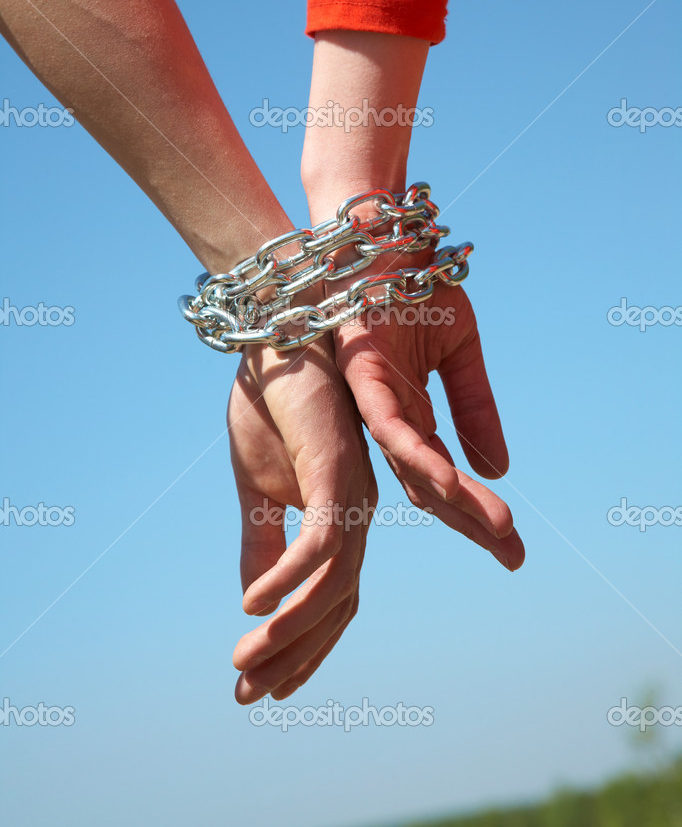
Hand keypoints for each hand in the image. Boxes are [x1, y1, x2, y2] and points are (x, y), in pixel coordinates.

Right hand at [228, 337, 376, 703]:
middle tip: (250, 696)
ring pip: (333, 581)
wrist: (276, 343)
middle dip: (297, 655)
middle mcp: (357, 514)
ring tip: (245, 660)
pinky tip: (253, 602)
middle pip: (338, 604)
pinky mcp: (336, 470)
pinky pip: (320, 539)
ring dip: (290, 627)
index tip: (263, 688)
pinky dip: (290, 576)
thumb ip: (261, 542)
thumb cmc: (271, 409)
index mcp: (343, 519)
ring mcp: (351, 493)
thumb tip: (256, 600)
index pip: (333, 600)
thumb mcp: (257, 490)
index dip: (303, 647)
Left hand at [332, 268, 524, 571]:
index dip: (476, 511)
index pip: (443, 477)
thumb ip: (475, 407)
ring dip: (455, 499)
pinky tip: (451, 482)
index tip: (513, 547)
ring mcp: (371, 400)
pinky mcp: (361, 375)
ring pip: (410, 465)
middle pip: (428, 485)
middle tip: (514, 557)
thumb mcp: (460, 352)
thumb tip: (498, 469)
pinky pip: (390, 425)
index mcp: (408, 415)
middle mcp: (386, 418)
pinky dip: (420, 455)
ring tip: (495, 528)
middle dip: (471, 521)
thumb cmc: (413, 290)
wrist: (382, 241)